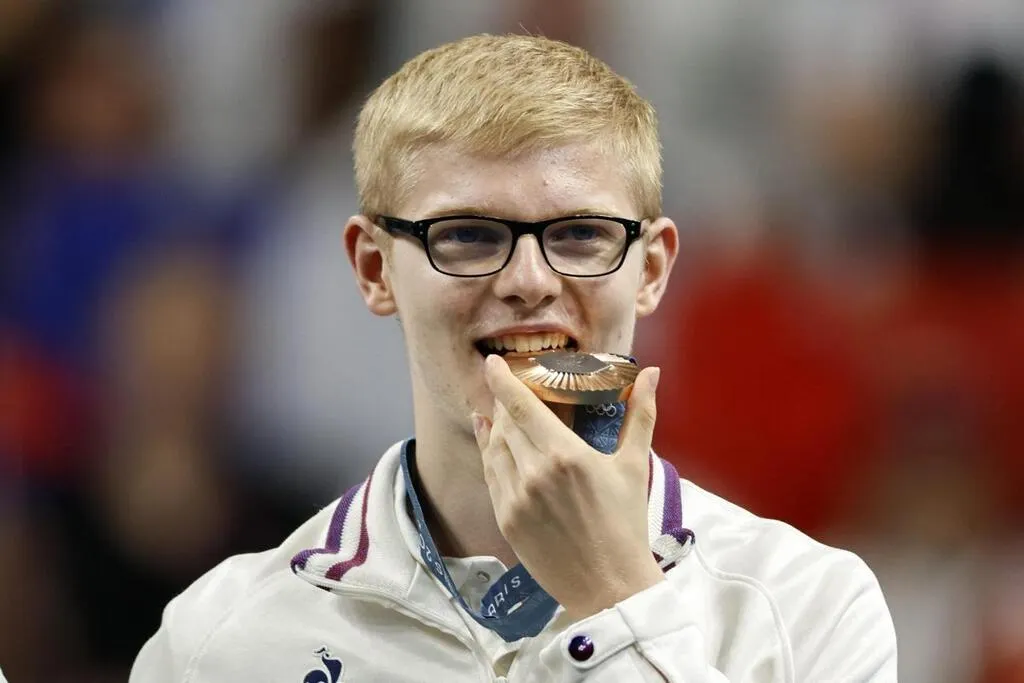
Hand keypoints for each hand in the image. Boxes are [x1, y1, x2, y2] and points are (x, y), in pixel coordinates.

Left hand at [472, 354, 665, 621]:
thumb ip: (641, 413)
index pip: (521, 406)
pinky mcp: (506, 520)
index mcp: (565, 455)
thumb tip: (651, 373)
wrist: (609, 587)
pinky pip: (490, 475)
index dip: (502, 381)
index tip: (493, 363)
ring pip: (494, 448)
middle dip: (503, 401)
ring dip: (494, 426)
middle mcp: (534, 473)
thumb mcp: (634, 466)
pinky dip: (487, 453)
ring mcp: (516, 498)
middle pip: (505, 424)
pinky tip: (490, 440)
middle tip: (509, 387)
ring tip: (500, 411)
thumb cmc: (626, 525)